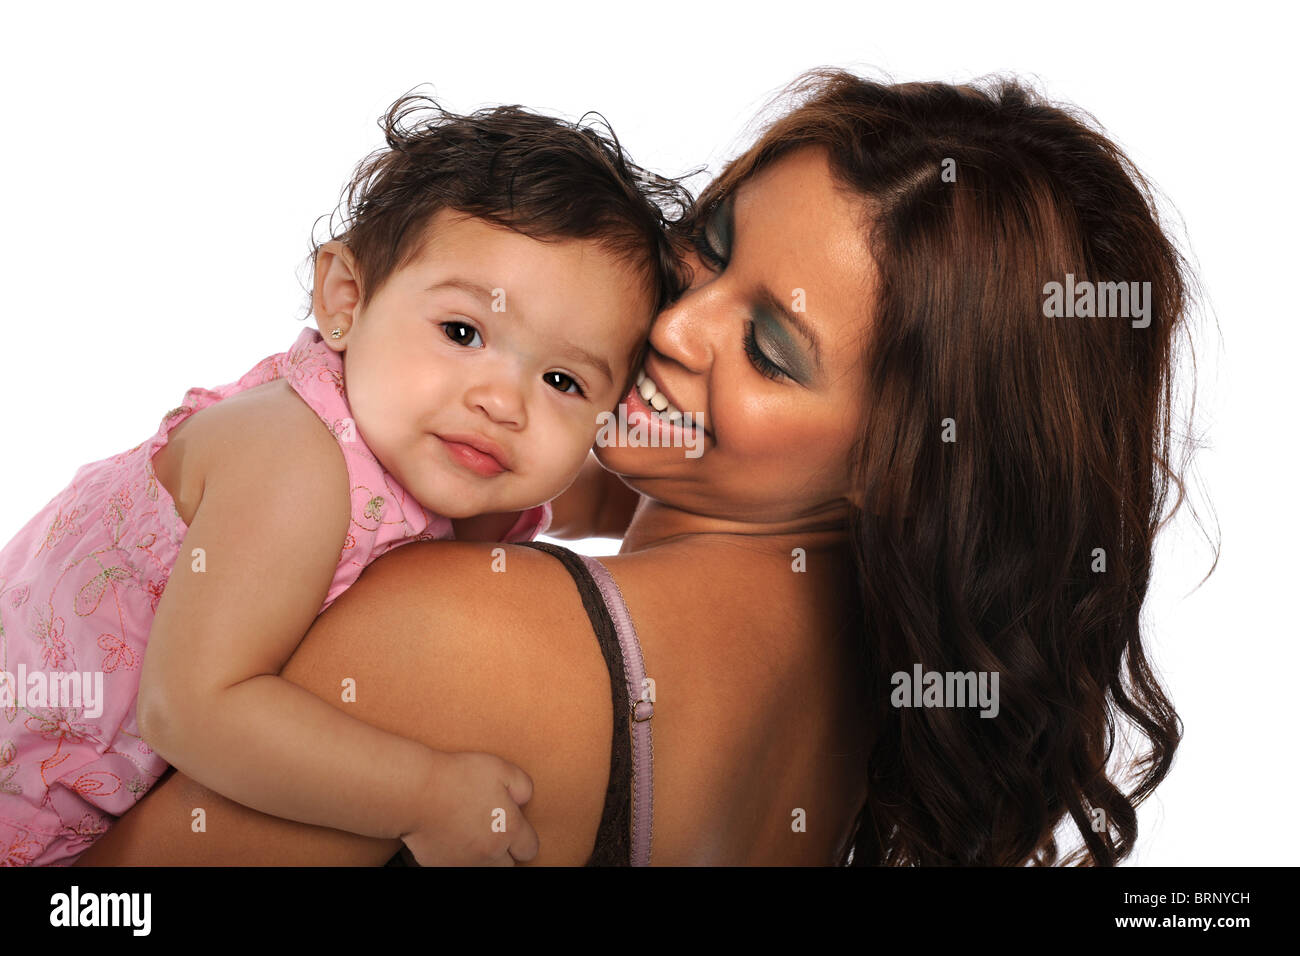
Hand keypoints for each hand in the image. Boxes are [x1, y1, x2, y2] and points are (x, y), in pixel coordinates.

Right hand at [400, 750, 538, 865]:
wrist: (416, 793)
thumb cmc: (458, 777)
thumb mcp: (500, 769)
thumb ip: (522, 787)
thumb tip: (524, 801)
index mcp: (509, 829)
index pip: (530, 849)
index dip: (524, 838)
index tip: (513, 827)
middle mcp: (490, 853)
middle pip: (508, 865)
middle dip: (504, 851)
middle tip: (491, 830)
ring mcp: (465, 863)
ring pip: (483, 868)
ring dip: (482, 857)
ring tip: (471, 834)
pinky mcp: (440, 865)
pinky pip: (456, 866)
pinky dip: (456, 857)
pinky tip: (449, 837)